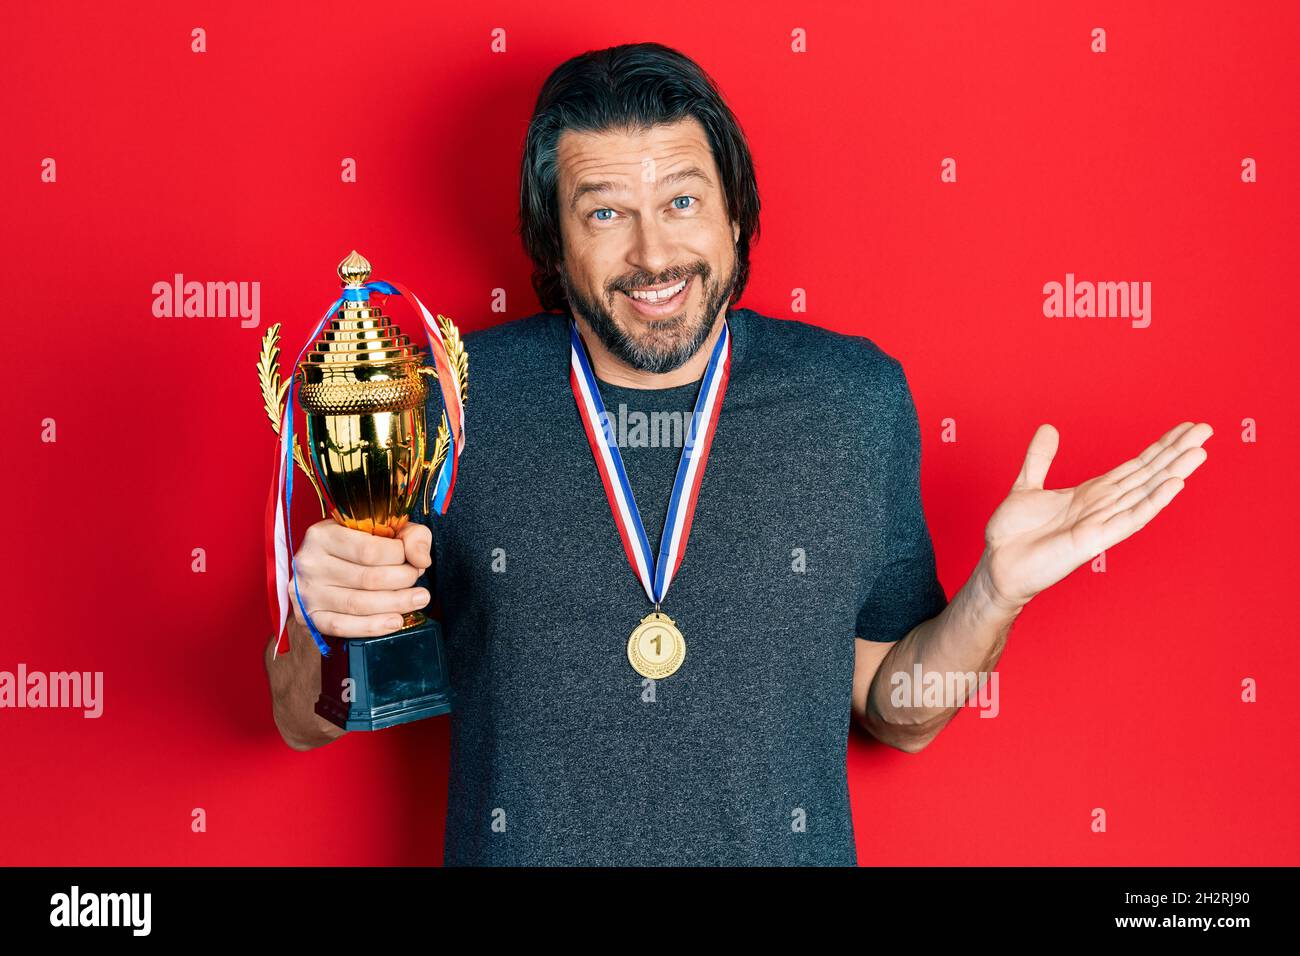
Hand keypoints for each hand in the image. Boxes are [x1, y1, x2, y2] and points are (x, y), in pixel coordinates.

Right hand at [287, 518, 432, 637]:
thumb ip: (410, 536)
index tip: (413, 558)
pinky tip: (395, 621)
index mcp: (324, 535)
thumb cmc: (355, 543)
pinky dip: (373, 626)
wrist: (322, 564)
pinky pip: (342, 626)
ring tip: (419, 599)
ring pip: (358, 604)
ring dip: (396, 604)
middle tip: (418, 578)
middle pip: (367, 578)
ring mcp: (308, 592)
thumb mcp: (382, 528)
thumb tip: (422, 560)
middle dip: (403, 580)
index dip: (400, 556)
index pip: (369, 550)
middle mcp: (311, 563)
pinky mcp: (309, 617)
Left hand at [982, 420, 1212, 610]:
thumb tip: (1048, 428)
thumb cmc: (1013, 534)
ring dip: (1173, 472)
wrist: (997, 565)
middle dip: (1176, 452)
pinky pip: (1130, 519)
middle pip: (1147, 474)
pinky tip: (1175, 484)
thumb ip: (1040, 458)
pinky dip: (1152, 501)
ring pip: (1145, 493)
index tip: (1186, 428)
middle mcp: (1103, 507)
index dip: (1160, 447)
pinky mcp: (1094, 540)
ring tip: (1200, 452)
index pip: (1134, 466)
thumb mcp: (1026, 486)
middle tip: (1207, 429)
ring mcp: (1101, 523)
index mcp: (1091, 494)